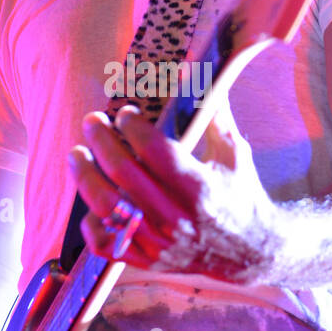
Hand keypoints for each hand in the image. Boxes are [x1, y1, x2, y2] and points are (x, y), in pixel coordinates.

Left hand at [67, 98, 279, 283]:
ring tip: (78, 155)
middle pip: (123, 173)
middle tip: (92, 122)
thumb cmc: (242, 194)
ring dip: (86, 177)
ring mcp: (161, 243)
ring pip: (108, 208)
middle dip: (101, 141)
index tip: (125, 113)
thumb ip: (212, 113)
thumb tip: (195, 69)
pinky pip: (108, 245)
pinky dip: (92, 226)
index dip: (132, 126)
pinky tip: (92, 205)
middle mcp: (178, 217)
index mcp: (200, 187)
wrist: (253, 252)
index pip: (153, 150)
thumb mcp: (234, 152)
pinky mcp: (151, 261)